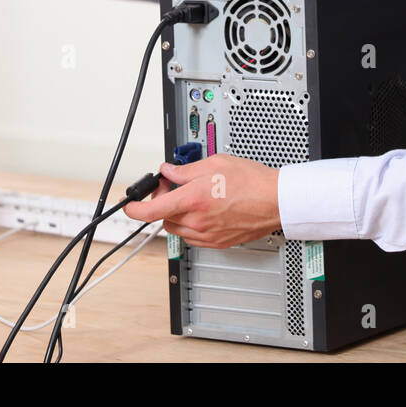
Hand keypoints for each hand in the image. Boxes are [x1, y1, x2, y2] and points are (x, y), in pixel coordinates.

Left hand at [122, 154, 280, 248]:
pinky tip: (203, 210)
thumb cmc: (252, 181)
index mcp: (193, 200)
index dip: (134, 208)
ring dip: (176, 214)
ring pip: (176, 229)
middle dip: (162, 203)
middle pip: (162, 218)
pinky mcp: (217, 243)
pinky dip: (190, 225)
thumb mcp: (214, 163)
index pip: (151, 210)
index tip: (130, 204)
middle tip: (172, 187)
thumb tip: (168, 171)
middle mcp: (197, 221)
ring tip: (192, 197)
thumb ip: (185, 170)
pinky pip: (192, 237)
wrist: (276, 201)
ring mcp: (207, 235)